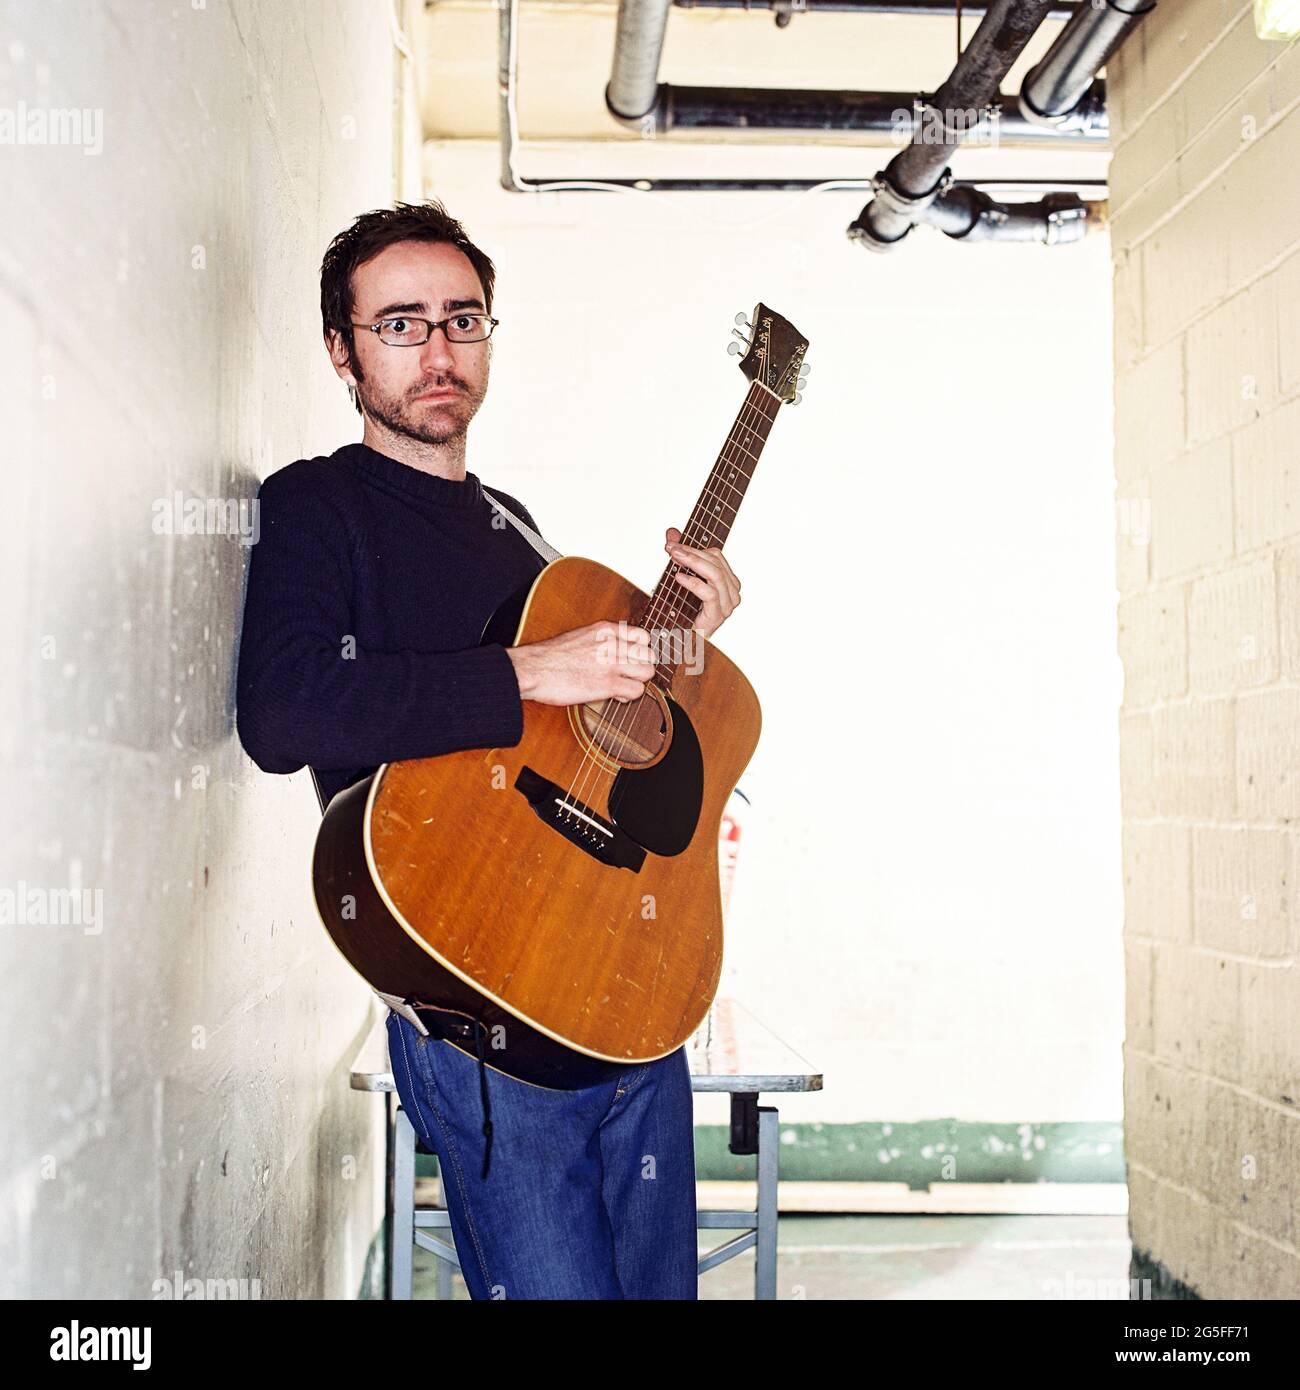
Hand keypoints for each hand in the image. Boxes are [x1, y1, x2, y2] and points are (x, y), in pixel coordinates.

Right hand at [506, 621, 656, 705]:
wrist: (533, 669)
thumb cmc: (548, 657)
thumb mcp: (578, 636)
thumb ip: (599, 641)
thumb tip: (611, 653)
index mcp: (605, 629)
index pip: (643, 635)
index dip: (640, 649)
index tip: (631, 659)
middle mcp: (613, 643)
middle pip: (649, 654)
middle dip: (641, 666)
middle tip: (627, 674)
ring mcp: (612, 663)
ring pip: (648, 671)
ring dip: (637, 681)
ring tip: (622, 685)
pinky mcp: (608, 683)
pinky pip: (637, 690)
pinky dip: (629, 696)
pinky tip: (616, 696)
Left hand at [664, 527, 740, 638]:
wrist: (680, 644)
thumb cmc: (683, 613)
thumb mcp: (680, 578)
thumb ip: (680, 555)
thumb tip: (672, 532)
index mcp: (728, 582)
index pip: (716, 555)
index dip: (693, 546)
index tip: (671, 542)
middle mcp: (732, 593)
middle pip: (715, 562)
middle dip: (691, 552)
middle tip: (670, 547)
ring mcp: (727, 606)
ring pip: (715, 575)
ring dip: (693, 563)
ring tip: (674, 558)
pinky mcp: (718, 616)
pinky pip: (710, 594)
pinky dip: (694, 583)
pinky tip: (679, 577)